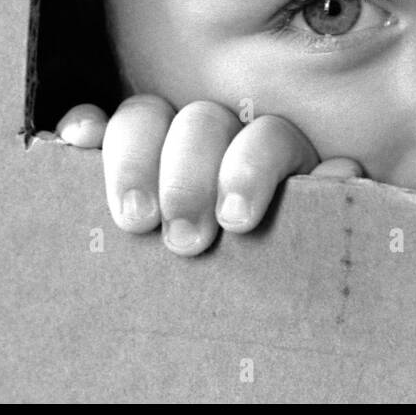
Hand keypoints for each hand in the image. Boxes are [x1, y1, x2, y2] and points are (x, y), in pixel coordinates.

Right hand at [56, 98, 363, 255]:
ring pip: (144, 115)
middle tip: (182, 241)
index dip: (250, 169)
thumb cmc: (269, 270)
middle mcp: (219, 137)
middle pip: (202, 123)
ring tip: (134, 220)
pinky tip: (74, 142)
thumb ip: (321, 211)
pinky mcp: (113, 155)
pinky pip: (95, 124)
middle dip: (188, 178)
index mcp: (273, 156)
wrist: (217, 299)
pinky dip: (84, 128)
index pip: (269, 137)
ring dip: (134, 161)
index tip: (235, 222)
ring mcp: (163, 140)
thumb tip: (341, 175)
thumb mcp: (300, 247)